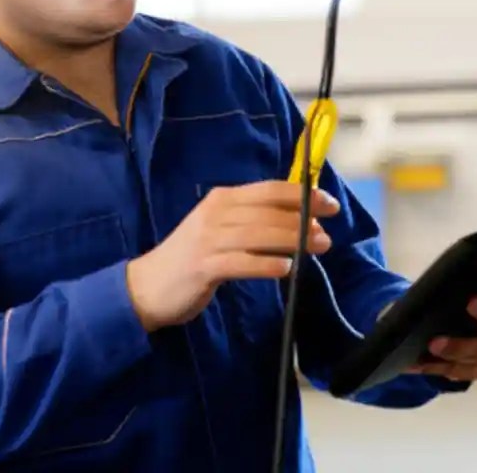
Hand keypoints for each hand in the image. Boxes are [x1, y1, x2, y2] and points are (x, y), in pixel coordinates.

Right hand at [125, 181, 338, 331]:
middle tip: (328, 234)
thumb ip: (252, 221)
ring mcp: (207, 240)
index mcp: (221, 199)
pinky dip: (266, 264)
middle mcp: (215, 214)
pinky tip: (286, 268)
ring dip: (293, 240)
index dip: (302, 195)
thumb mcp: (220, 230)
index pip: (268, 190)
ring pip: (258, 234)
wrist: (147, 286)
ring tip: (318, 249)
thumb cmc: (192, 258)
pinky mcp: (203, 267)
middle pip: (267, 211)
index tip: (329, 204)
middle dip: (303, 220)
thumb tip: (299, 221)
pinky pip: (241, 262)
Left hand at [406, 261, 476, 380]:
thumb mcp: (464, 287)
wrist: (461, 327)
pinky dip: (441, 367)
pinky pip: (466, 372)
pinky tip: (420, 364)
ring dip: (459, 348)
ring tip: (433, 344)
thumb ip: (459, 282)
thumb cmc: (465, 298)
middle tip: (472, 303)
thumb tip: (435, 282)